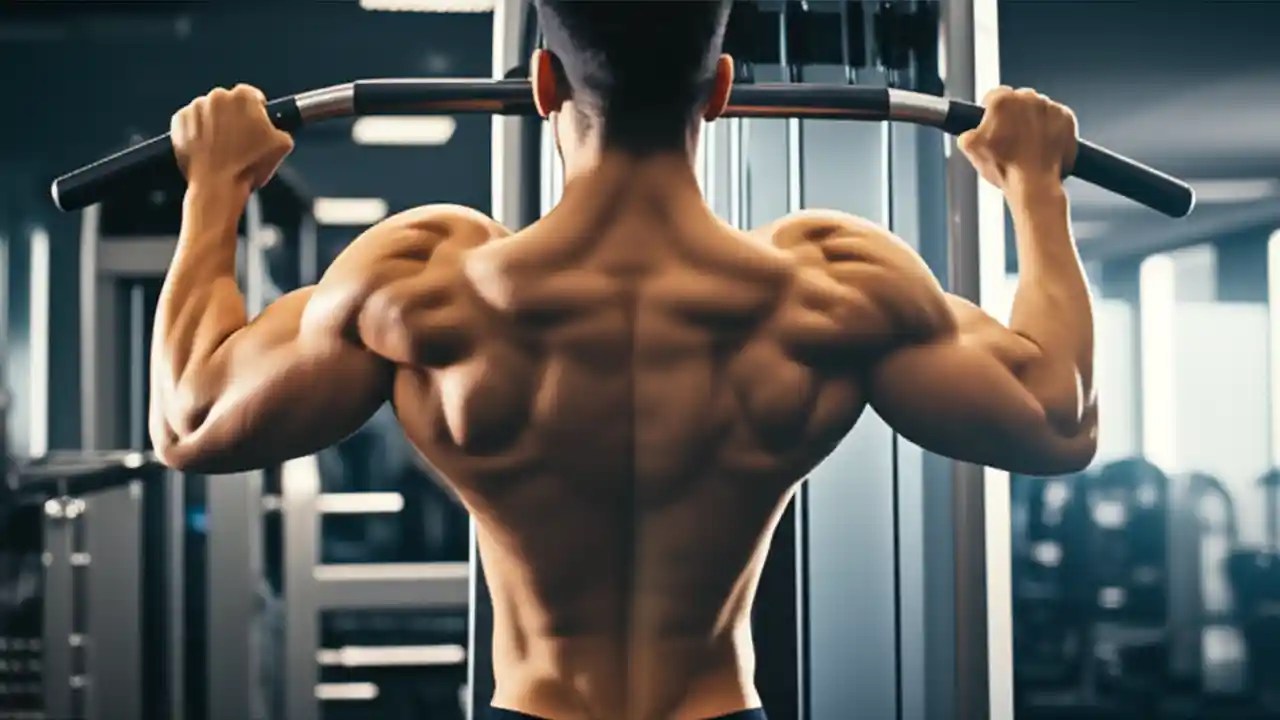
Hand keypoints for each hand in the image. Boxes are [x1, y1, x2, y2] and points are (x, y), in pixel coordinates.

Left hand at [171, 84, 294, 191]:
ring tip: (220, 147)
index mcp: (244, 97)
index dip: (256, 111)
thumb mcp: (281, 146)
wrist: (217, 186)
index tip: (255, 124)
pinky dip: (196, 131)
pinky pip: (190, 122)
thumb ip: (280, 129)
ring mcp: (195, 108)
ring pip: (208, 111)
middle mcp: (217, 96)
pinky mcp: (179, 121)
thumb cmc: (249, 166)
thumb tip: (274, 129)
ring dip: (214, 123)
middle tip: (238, 140)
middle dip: (233, 117)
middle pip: (229, 103)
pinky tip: (206, 148)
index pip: (253, 96)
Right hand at [957, 87, 1077, 190]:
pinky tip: (1043, 144)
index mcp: (1003, 100)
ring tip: (1028, 144)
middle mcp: (1029, 97)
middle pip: (1018, 99)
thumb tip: (969, 133)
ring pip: (1038, 107)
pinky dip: (1051, 127)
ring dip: (1033, 120)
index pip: (993, 96)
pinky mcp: (1067, 117)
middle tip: (1011, 137)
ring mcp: (1050, 106)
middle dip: (1014, 114)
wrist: (1036, 184)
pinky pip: (1056, 117)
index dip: (991, 111)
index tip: (993, 125)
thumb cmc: (1004, 168)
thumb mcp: (972, 151)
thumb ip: (967, 134)